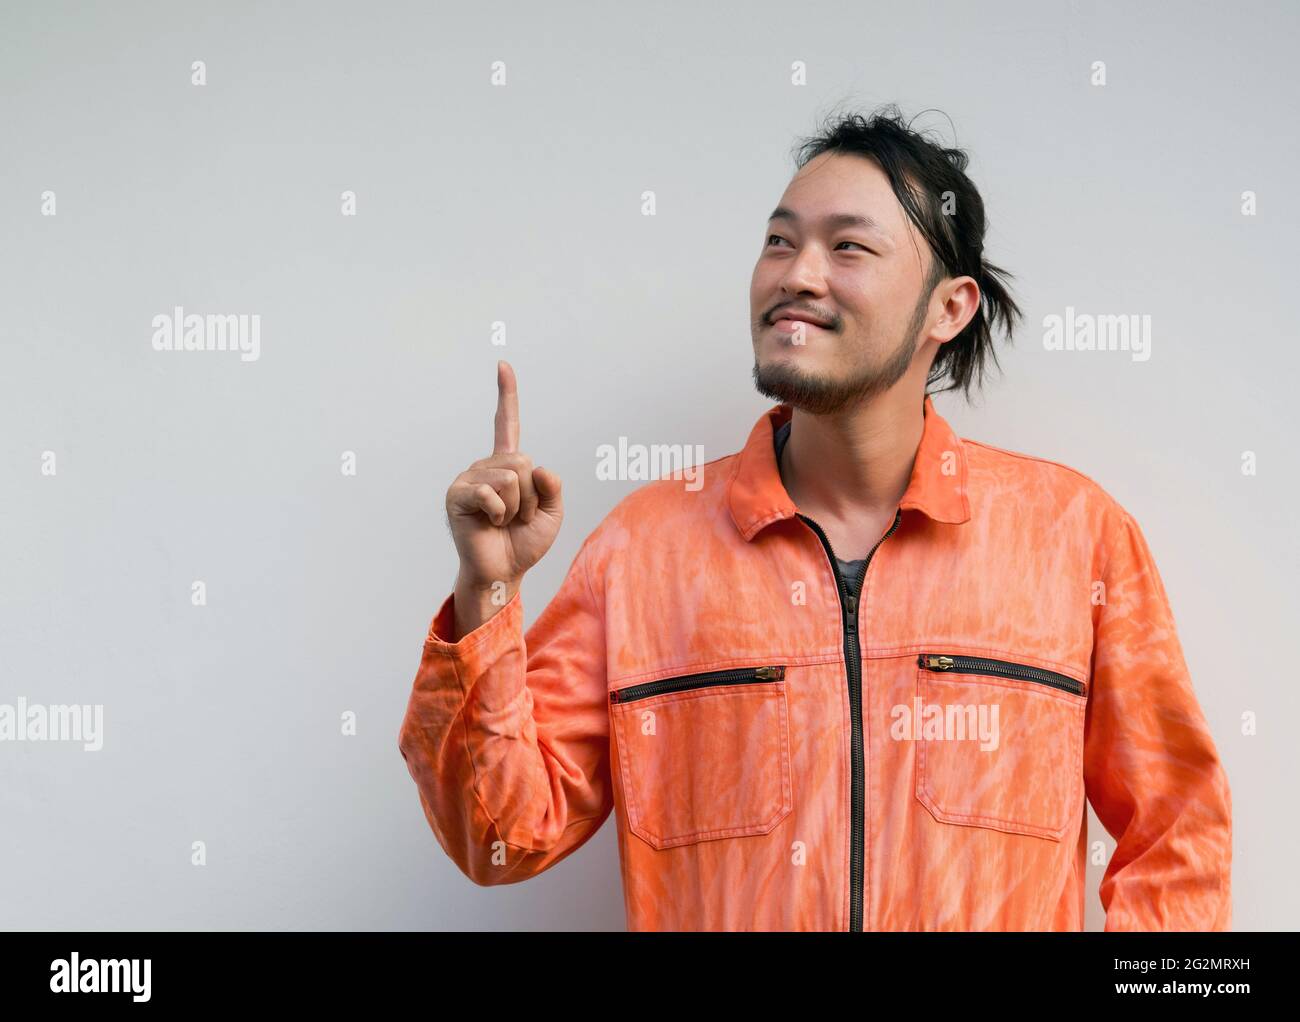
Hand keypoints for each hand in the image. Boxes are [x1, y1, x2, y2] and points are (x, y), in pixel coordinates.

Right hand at [445, 360, 563, 601]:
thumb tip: (537, 468)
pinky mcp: (457, 494)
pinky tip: (490, 523)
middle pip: (523, 460)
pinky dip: (500, 512)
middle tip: (519, 516)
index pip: (507, 424)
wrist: (504, 572)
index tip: (503, 365)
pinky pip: (491, 492)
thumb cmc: (525, 543)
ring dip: (517, 507)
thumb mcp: (553, 513)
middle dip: (531, 495)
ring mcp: (470, 478)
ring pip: (512, 477)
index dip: (506, 394)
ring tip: (504, 522)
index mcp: (508, 465)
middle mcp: (487, 466)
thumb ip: (553, 487)